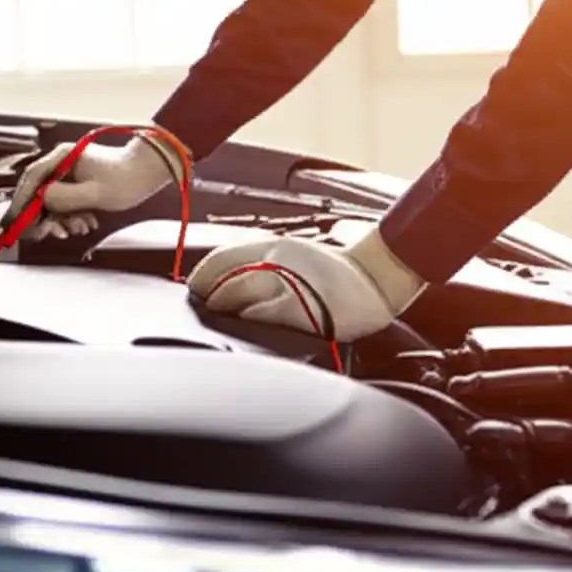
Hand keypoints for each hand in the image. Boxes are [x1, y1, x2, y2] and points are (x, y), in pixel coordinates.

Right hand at [1, 133, 177, 240]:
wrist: (149, 173)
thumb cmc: (127, 179)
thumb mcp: (94, 194)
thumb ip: (64, 198)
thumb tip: (41, 200)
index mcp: (63, 156)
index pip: (32, 178)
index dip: (22, 201)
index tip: (18, 221)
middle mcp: (62, 162)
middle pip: (40, 192)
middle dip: (48, 216)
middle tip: (57, 233)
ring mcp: (69, 173)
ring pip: (53, 201)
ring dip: (63, 219)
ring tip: (82, 227)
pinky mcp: (77, 183)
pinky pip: (65, 202)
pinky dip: (73, 216)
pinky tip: (87, 223)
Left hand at [187, 227, 426, 341]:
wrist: (376, 280)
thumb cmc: (334, 273)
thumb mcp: (294, 255)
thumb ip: (261, 263)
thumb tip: (224, 281)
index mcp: (273, 244)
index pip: (220, 258)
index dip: (201, 278)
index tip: (196, 291)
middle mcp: (278, 260)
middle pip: (224, 280)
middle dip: (209, 299)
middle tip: (207, 311)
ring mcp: (289, 284)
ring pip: (237, 298)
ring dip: (225, 312)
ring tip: (225, 321)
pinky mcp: (302, 309)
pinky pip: (263, 317)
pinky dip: (249, 323)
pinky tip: (249, 327)